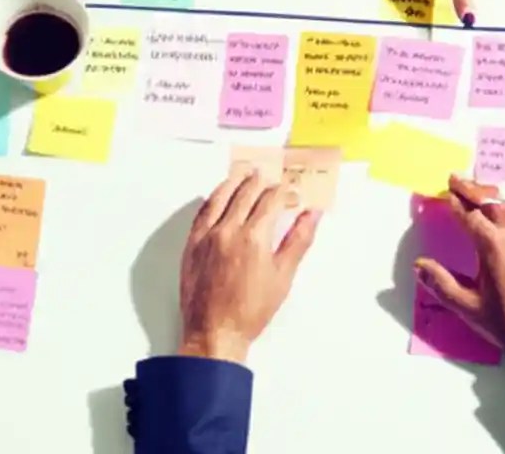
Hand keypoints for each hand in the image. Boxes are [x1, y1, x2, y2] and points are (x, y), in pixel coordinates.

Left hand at [178, 172, 321, 361]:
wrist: (215, 332)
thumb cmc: (251, 310)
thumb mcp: (283, 276)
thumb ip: (298, 240)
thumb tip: (311, 214)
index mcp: (254, 238)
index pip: (270, 201)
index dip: (283, 192)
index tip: (290, 193)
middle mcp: (228, 231)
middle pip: (246, 193)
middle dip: (260, 182)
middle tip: (268, 177)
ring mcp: (206, 236)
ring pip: (220, 197)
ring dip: (234, 182)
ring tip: (244, 173)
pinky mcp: (192, 245)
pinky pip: (202, 212)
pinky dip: (212, 199)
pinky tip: (218, 195)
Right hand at [414, 176, 504, 361]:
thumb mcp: (470, 308)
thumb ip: (442, 284)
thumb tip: (420, 265)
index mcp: (493, 244)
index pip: (468, 214)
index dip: (455, 202)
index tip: (446, 193)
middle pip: (490, 202)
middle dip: (471, 190)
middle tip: (456, 180)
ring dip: (491, 197)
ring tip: (479, 193)